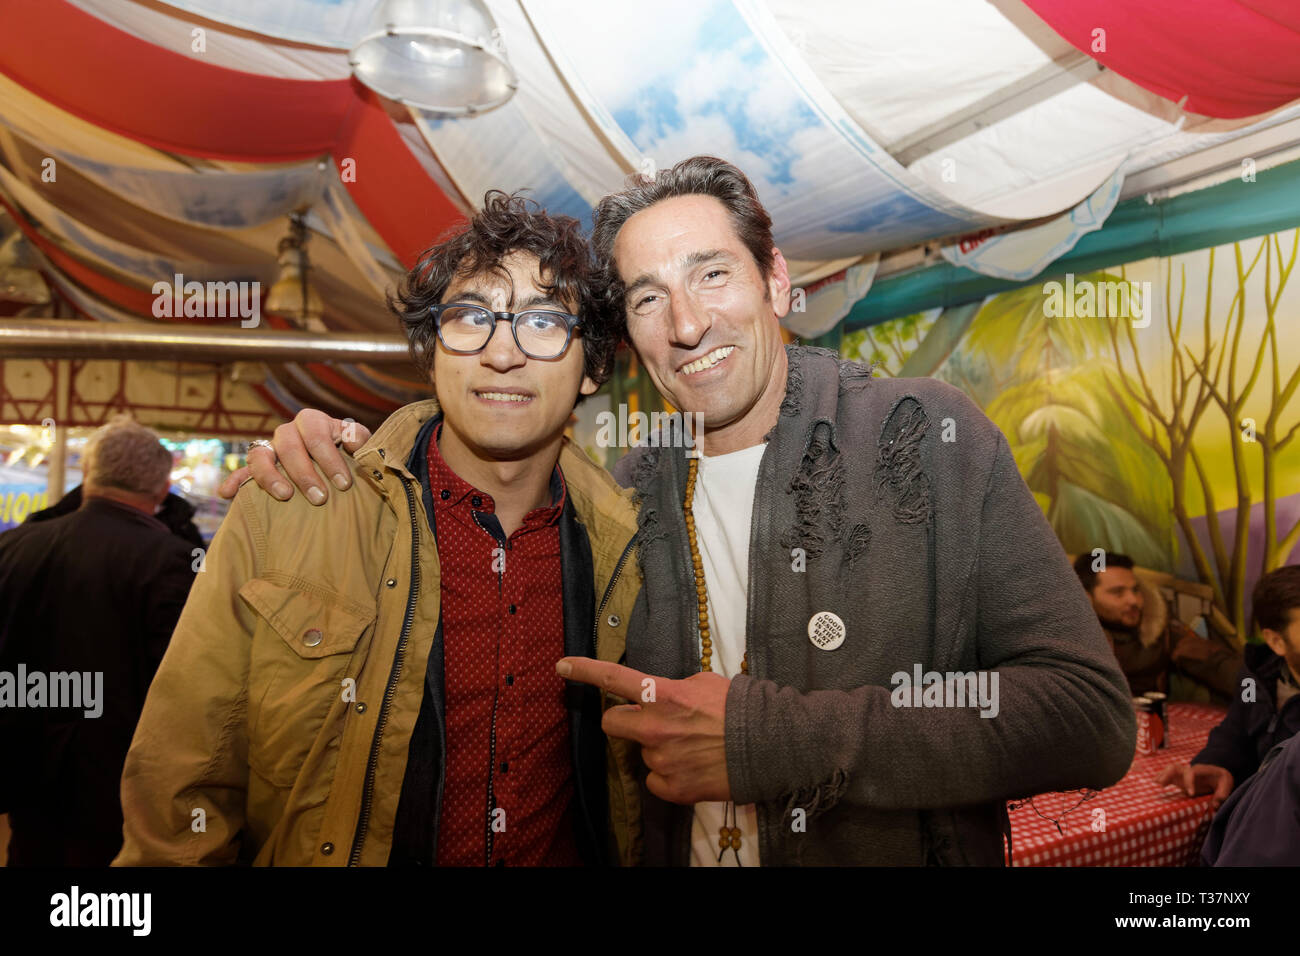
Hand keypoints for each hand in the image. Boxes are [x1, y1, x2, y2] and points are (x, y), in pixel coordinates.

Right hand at [217, 410, 371, 502]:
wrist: (335, 460)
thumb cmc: (347, 451)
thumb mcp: (357, 441)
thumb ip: (359, 439)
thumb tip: (352, 445)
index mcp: (312, 421)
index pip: (317, 435)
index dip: (330, 458)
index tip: (343, 484)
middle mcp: (287, 431)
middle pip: (289, 447)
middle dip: (304, 473)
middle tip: (320, 498)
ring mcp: (269, 448)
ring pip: (260, 455)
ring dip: (269, 476)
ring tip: (285, 496)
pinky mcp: (257, 466)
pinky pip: (241, 471)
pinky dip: (234, 481)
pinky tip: (227, 494)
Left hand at [557, 657, 731, 804]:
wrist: (770, 745)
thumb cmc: (740, 708)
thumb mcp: (703, 682)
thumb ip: (673, 688)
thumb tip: (660, 696)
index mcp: (662, 695)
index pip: (614, 678)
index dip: (584, 671)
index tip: (562, 666)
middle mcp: (655, 728)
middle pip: (610, 723)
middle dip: (623, 721)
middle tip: (648, 722)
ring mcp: (660, 760)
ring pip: (641, 752)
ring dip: (657, 748)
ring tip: (691, 746)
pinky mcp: (670, 787)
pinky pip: (655, 779)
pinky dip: (668, 774)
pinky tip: (692, 766)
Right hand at [1156, 762, 1233, 807]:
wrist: (1218, 772)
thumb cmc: (1222, 778)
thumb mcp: (1227, 783)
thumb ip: (1223, 793)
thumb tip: (1216, 804)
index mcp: (1200, 771)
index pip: (1191, 773)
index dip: (1189, 782)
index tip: (1190, 794)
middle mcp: (1189, 770)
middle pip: (1175, 768)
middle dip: (1167, 775)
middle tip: (1162, 785)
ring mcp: (1183, 774)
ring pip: (1169, 770)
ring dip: (1162, 776)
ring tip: (1155, 783)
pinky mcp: (1180, 779)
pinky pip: (1168, 776)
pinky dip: (1161, 778)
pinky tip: (1154, 783)